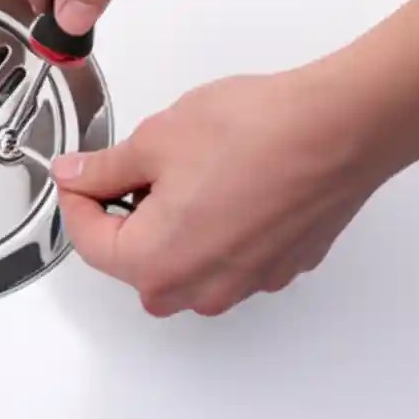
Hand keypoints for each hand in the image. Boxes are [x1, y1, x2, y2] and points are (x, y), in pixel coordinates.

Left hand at [51, 67, 409, 317]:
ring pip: (182, 261)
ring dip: (170, 223)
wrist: (341, 128)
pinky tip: (225, 182)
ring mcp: (243, 285)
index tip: (78, 176)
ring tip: (184, 170)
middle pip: (134, 260)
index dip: (77, 201)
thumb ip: (104, 168)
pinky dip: (214, 226)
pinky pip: (226, 255)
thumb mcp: (155, 140)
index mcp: (156, 264)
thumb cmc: (260, 135)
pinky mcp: (277, 269)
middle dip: (124, 215)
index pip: (89, 243)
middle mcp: (199, 290)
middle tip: (131, 168)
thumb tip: (79, 176)